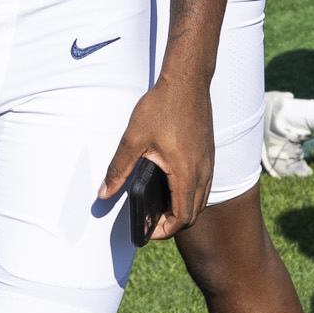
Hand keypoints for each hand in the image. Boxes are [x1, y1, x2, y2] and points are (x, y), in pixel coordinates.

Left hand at [99, 76, 214, 240]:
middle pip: (194, 213)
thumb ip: (119, 169)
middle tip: (150, 221)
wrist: (187, 81)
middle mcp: (203, 171)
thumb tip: (105, 192)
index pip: (182, 217)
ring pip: (201, 199)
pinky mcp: (209, 153)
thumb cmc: (163, 107)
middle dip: (173, 223)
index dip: (165, 230)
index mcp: (186, 172)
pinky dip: (190, 194)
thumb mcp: (133, 139)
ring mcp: (209, 162)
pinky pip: (204, 184)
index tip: (148, 230)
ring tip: (159, 206)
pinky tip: (171, 185)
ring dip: (183, 209)